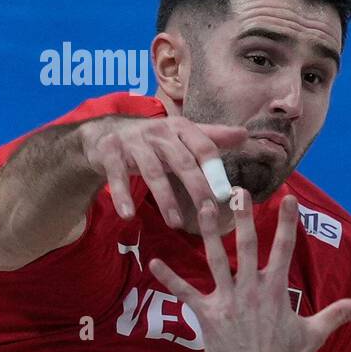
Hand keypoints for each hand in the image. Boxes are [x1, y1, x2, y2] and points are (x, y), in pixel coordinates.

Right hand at [80, 115, 248, 226]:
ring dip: (165, 199)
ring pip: (152, 173)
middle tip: (208, 213)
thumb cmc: (154, 140)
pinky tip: (128, 216)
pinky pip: (117, 177)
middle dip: (196, 188)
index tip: (226, 194)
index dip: (215, 170)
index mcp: (180, 127)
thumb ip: (212, 138)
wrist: (105, 133)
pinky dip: (122, 196)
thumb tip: (245, 135)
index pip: (203, 147)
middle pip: (181, 161)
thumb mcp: (182, 136)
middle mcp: (158, 132)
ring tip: (175, 223)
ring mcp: (133, 142)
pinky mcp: (110, 153)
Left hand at [148, 190, 350, 351]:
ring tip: (205, 207)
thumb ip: (339, 314)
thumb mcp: (316, 334)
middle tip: (238, 191)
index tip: (287, 197)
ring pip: (215, 259)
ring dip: (210, 232)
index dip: (287, 221)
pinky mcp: (207, 316)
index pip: (284, 248)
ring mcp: (227, 301)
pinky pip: (184, 293)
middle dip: (244, 215)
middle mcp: (251, 289)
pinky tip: (154, 262)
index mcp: (276, 290)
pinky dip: (169, 278)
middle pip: (247, 244)